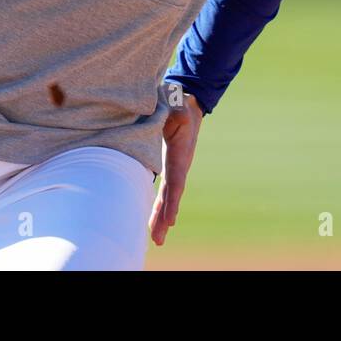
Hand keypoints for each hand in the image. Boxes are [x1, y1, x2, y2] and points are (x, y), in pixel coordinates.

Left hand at [149, 90, 203, 245]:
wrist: (186, 101)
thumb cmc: (178, 101)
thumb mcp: (177, 103)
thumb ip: (175, 109)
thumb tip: (176, 111)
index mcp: (181, 154)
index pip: (176, 181)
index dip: (173, 200)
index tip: (170, 219)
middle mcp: (179, 164)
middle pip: (172, 196)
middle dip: (165, 218)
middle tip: (159, 239)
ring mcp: (174, 167)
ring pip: (167, 196)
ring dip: (161, 217)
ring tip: (156, 239)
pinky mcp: (167, 165)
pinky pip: (164, 189)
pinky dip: (159, 205)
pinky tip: (154, 221)